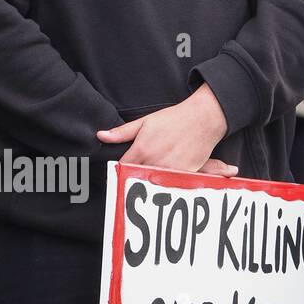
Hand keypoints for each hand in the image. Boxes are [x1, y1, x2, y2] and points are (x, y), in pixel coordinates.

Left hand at [97, 85, 234, 173]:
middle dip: (133, 179)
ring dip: (149, 183)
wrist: (202, 119)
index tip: (120, 172)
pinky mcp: (183, 175)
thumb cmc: (174, 119)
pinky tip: (166, 178)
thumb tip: (101, 136)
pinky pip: (170, 185)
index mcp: (141, 149)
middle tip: (134, 178)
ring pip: (152, 185)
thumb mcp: (145, 122)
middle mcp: (154, 162)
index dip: (119, 170)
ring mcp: (169, 170)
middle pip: (136, 179)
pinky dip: (166, 184)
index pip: (122, 168)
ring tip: (151, 179)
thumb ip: (122, 132)